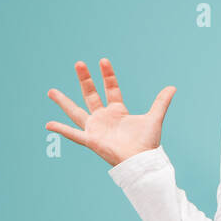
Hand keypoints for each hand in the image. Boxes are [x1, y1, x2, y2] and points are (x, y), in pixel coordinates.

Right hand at [46, 59, 174, 166]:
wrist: (142, 160)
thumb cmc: (147, 143)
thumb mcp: (154, 118)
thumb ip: (161, 102)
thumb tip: (172, 87)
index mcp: (118, 112)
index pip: (111, 89)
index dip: (108, 76)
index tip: (103, 60)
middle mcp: (104, 118)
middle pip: (91, 95)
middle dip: (85, 79)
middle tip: (78, 63)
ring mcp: (95, 128)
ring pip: (76, 112)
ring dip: (63, 102)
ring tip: (51, 91)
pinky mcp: (91, 140)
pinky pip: (73, 134)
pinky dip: (61, 130)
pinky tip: (48, 124)